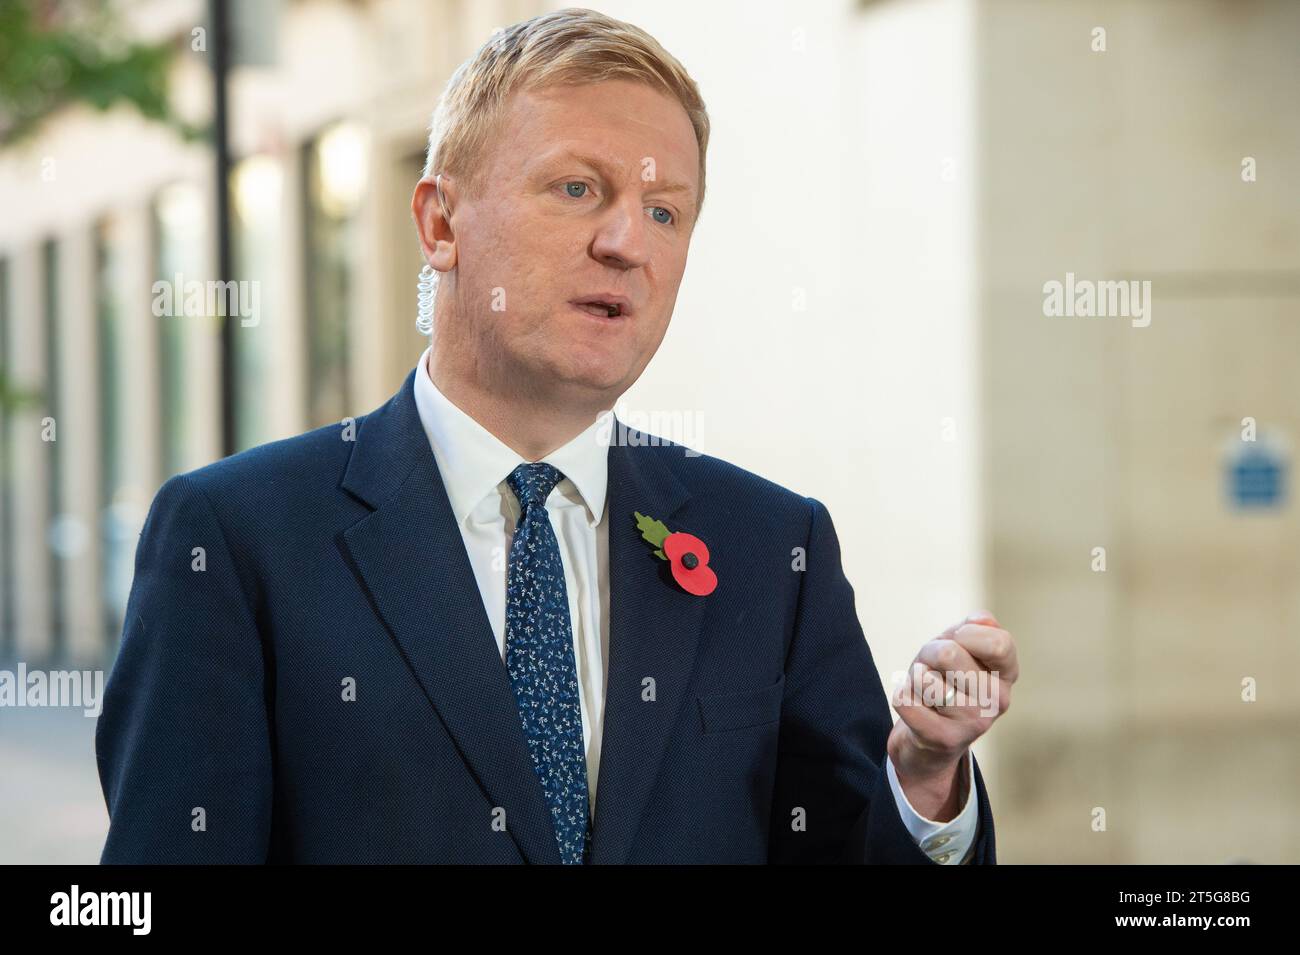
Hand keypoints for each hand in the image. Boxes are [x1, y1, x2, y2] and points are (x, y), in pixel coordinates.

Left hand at [886, 611, 1017, 819]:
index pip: (998, 643)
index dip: (966, 634)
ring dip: (915, 676)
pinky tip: (914, 704)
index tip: (957, 641)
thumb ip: (972, 628)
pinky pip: (904, 700)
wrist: (930, 741)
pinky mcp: (945, 740)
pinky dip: (901, 695)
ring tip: (925, 688)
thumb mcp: (960, 649)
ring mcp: (974, 723)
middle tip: (932, 666)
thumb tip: (982, 619)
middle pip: (949, 653)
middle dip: (929, 652)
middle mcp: (998, 701)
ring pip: (923, 678)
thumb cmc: (947, 682)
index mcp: (1007, 674)